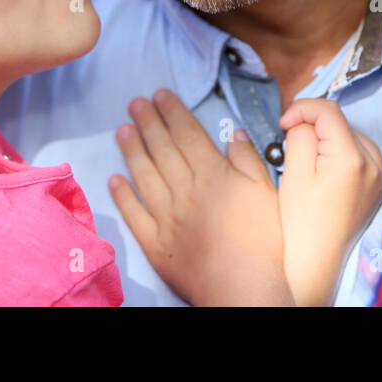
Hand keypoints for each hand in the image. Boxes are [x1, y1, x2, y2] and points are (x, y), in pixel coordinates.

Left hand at [109, 89, 293, 305]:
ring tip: (122, 130)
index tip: (160, 94)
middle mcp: (185, 190)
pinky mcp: (155, 244)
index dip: (173, 112)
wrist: (243, 286)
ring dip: (132, 151)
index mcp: (212, 175)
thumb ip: (248, 160)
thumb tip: (233, 133)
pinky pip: (134, 215)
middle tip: (135, 102)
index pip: (187, 134)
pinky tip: (114, 180)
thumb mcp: (267, 191)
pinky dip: (123, 196)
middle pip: (162, 149)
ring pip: (144, 176)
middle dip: (148, 122)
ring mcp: (166, 217)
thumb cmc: (262, 239)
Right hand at [277, 98, 381, 305]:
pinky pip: (360, 157)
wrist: (315, 261)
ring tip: (308, 159)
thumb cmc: (300, 221)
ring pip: (351, 138)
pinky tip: (325, 172)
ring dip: (329, 139)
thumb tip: (305, 121)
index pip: (329, 111)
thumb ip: (301, 135)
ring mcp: (379, 178)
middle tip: (291, 144)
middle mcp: (374, 165)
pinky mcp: (377, 189)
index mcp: (353, 158)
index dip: (302, 109)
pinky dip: (341, 155)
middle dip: (314, 127)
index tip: (283, 123)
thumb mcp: (294, 171)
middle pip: (341, 124)